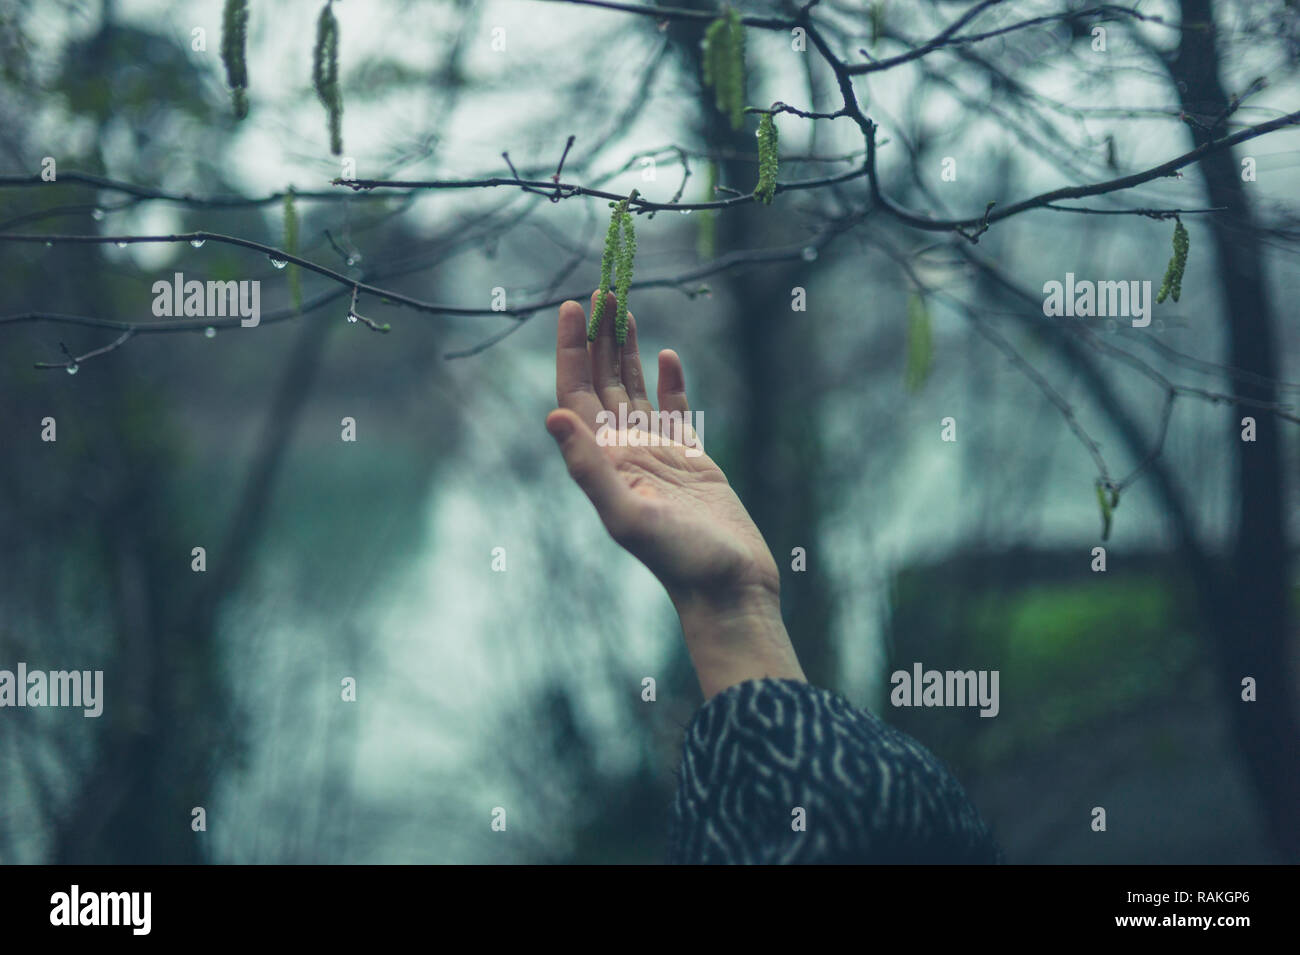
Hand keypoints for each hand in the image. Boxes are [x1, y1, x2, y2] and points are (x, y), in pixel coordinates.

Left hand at [545, 292, 805, 697]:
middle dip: (597, 338)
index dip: (570, 350)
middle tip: (601, 291)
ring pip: (634, 389)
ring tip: (623, 309)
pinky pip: (676, 409)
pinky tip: (667, 354)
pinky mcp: (691, 458)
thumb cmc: (679, 559)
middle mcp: (623, 452)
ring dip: (625, 351)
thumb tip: (551, 416)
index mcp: (602, 460)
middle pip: (601, 383)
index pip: (576, 393)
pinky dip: (670, 381)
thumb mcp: (627, 515)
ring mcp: (657, 453)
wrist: (729, 587)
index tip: (572, 307)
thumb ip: (588, 467)